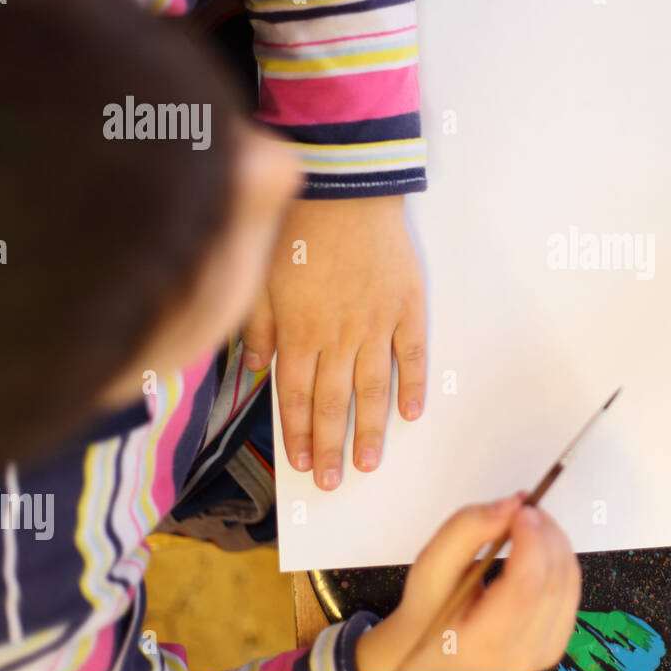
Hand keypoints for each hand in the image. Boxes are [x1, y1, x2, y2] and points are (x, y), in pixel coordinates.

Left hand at [242, 195, 425, 489]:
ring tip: (369, 463)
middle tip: (333, 482)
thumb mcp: (262, 277)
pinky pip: (412, 354)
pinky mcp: (407, 305)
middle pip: (333, 403)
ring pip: (373, 389)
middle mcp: (338, 336)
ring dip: (371, 430)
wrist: (345, 188)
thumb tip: (257, 368)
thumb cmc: (299, 226)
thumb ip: (259, 326)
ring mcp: (376, 324)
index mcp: (299, 332)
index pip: (295, 397)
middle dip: (331, 447)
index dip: (297, 434)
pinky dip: (413, 384)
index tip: (301, 464)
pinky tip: (411, 413)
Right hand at [356, 495, 581, 670]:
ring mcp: (543, 652)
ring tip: (529, 524)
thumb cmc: (429, 611)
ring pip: (569, 584)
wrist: (433, 652)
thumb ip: (465, 530)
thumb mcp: (430, 566)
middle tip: (525, 509)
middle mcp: (520, 655)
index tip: (522, 509)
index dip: (531, 541)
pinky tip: (539, 548)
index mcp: (482, 643)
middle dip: (545, 534)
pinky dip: (560, 560)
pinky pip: (572, 592)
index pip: (525, 588)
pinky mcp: (556, 643)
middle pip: (554, 583)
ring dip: (555, 543)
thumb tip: (511, 505)